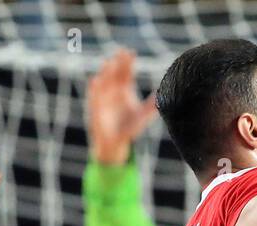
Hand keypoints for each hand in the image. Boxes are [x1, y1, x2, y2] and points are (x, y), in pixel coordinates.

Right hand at [87, 48, 158, 165]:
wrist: (114, 143)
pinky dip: (94, 88)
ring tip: (108, 63)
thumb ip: (151, 107)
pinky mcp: (95, 108)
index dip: (128, 63)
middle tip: (120, 51)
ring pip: (104, 82)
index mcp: (125, 90)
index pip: (126, 73)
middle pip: (115, 73)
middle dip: (117, 63)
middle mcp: (113, 91)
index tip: (130, 52)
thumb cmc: (129, 128)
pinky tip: (95, 81)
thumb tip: (163, 97)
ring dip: (105, 72)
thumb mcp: (142, 117)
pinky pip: (94, 96)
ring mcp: (103, 98)